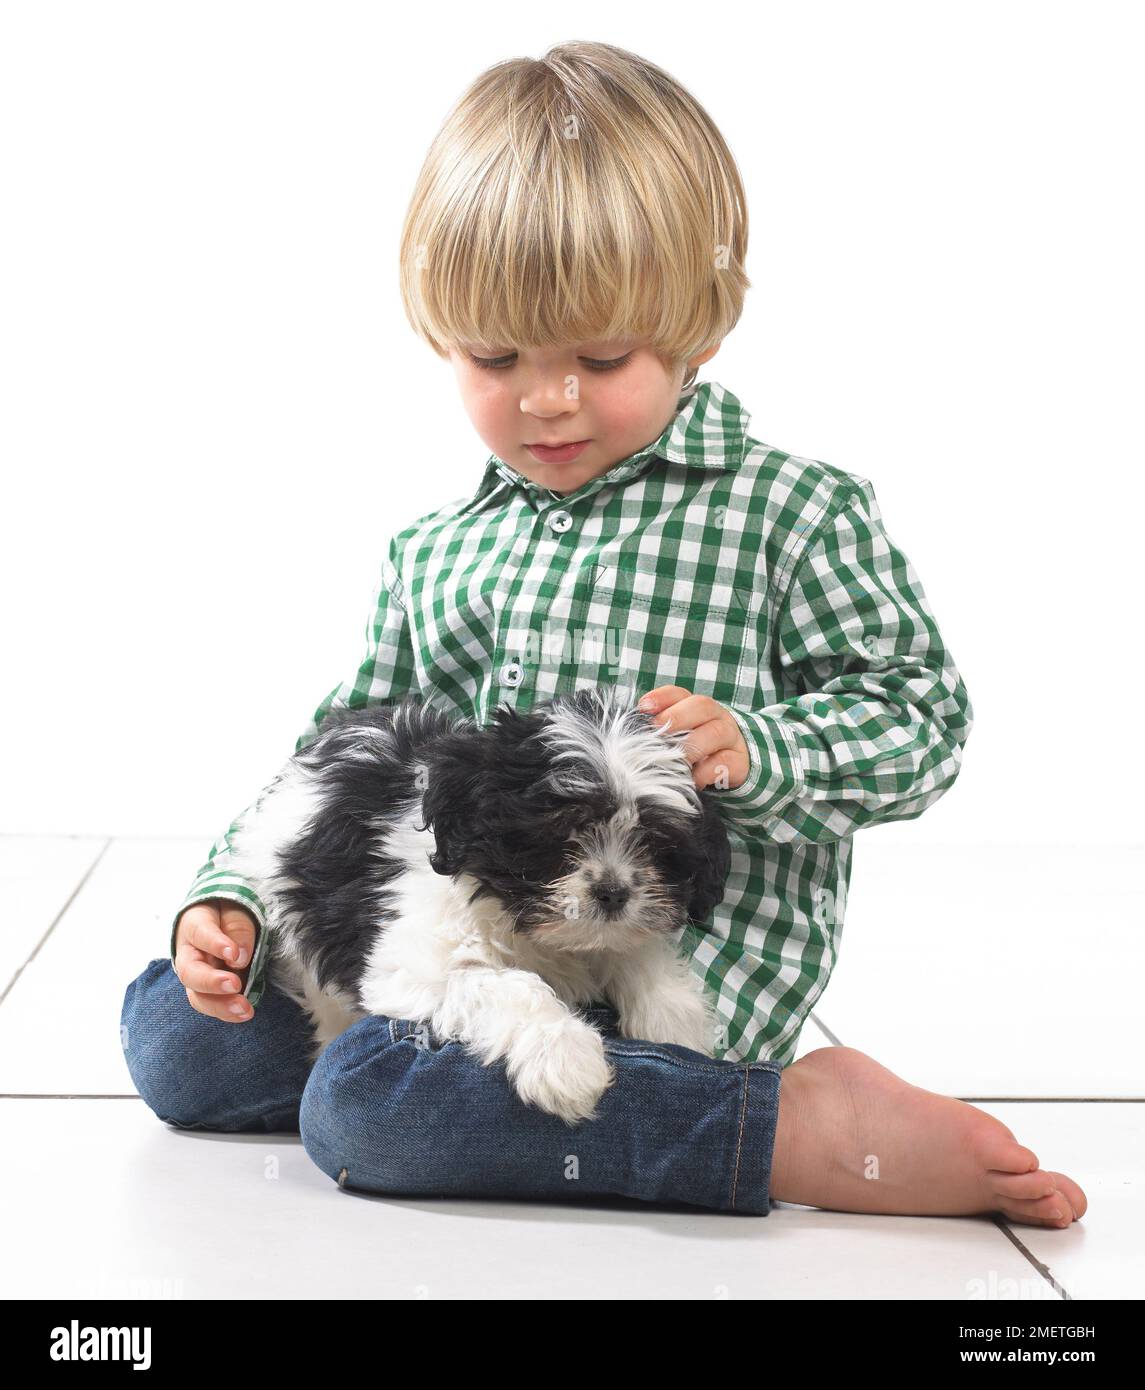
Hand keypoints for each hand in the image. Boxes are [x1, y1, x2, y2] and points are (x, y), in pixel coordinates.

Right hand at [173, 899, 258, 1021]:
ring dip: (221, 1006)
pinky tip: (244, 1013)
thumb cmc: (228, 916)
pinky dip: (227, 1012)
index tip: (233, 953)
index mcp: (193, 926)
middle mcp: (188, 955)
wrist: (221, 924)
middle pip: (190, 972)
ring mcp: (196, 977)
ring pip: (198, 996)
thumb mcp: (236, 912)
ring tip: (244, 1009)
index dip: (215, 944)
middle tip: (235, 984)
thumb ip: (238, 930)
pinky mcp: (207, 992)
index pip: (199, 933)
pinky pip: (211, 1005)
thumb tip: (239, 957)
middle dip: (211, 982)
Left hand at [636, 685, 749, 791]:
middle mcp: (714, 716)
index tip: (643, 708)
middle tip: (658, 734)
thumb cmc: (694, 748)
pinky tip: (693, 780)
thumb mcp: (677, 738)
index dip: (661, 698)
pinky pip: (725, 762)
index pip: (678, 693)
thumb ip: (658, 732)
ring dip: (692, 747)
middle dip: (676, 718)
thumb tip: (631, 737)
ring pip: (716, 732)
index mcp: (694, 706)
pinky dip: (706, 771)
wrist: (731, 764)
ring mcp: (730, 737)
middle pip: (701, 705)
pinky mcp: (739, 760)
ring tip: (676, 761)